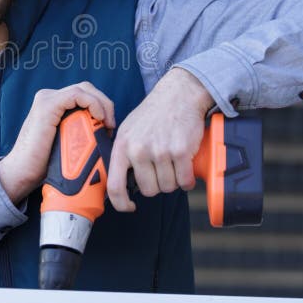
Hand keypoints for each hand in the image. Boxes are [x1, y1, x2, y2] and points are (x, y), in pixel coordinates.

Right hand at [0, 82, 115, 203]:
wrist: (22, 173)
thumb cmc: (43, 164)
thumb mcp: (66, 144)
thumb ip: (80, 133)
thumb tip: (104, 135)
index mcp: (54, 105)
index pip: (85, 95)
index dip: (103, 107)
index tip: (109, 129)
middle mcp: (50, 98)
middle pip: (87, 89)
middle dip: (105, 104)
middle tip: (111, 126)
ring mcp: (47, 99)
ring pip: (84, 89)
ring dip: (102, 104)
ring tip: (107, 124)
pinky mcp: (47, 105)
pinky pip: (77, 95)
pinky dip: (92, 103)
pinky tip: (99, 118)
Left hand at [107, 67, 213, 211]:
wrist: (178, 95)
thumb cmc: (153, 114)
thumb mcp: (128, 130)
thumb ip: (123, 154)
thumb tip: (120, 181)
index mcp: (122, 146)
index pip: (115, 186)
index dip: (121, 203)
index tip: (129, 206)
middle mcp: (139, 150)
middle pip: (148, 190)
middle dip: (157, 184)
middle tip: (162, 168)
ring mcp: (160, 151)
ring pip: (168, 187)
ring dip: (173, 180)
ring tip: (173, 163)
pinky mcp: (180, 152)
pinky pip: (184, 181)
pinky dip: (187, 180)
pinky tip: (185, 167)